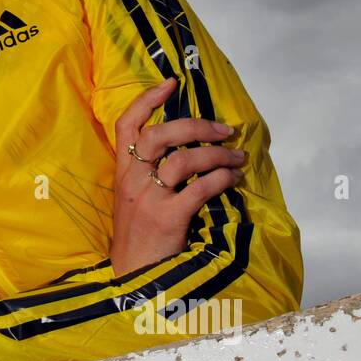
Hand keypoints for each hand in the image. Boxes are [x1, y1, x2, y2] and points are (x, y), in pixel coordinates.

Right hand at [109, 76, 245, 277]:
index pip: (126, 125)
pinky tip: (233, 178)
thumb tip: (183, 151)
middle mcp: (132, 180)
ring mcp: (149, 198)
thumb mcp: (132, 200)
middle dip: (196, 125)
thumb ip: (147, 175)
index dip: (146, 100)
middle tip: (224, 129)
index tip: (170, 83)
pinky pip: (201, 187)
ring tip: (238, 156)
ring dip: (218, 153)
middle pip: (159, 135)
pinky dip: (222, 178)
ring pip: (185, 158)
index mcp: (122, 172)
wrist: (132, 277)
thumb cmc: (137, 238)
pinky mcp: (168, 217)